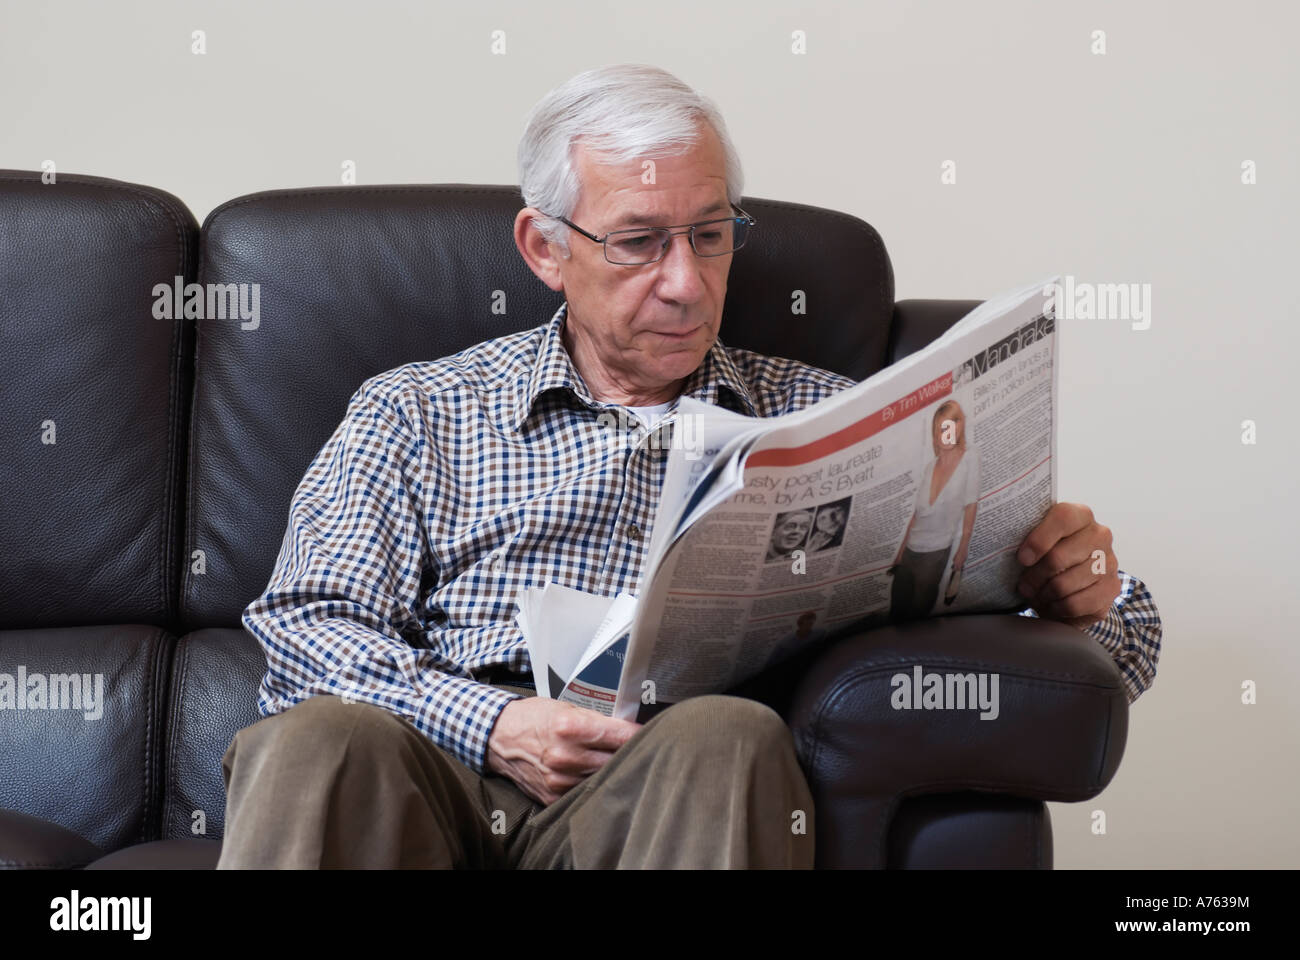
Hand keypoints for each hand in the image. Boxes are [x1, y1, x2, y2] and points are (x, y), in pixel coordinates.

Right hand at [487, 697, 641, 805]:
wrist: (499, 738)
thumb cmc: (533, 718)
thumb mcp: (566, 707)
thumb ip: (598, 720)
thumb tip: (630, 729)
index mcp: (570, 727)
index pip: (621, 736)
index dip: (640, 735)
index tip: (650, 735)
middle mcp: (565, 756)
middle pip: (616, 760)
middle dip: (629, 753)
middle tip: (639, 748)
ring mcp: (559, 780)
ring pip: (604, 778)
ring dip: (613, 771)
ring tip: (616, 761)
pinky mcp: (553, 797)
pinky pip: (585, 793)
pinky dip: (594, 784)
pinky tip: (594, 775)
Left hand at [1015, 502, 1119, 628]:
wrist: (1072, 582)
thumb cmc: (1045, 556)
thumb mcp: (1034, 539)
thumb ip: (1019, 529)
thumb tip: (976, 518)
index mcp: (1080, 514)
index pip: (1062, 518)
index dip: (1038, 540)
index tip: (1021, 559)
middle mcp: (1100, 534)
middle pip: (1058, 557)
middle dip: (1034, 576)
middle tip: (1023, 585)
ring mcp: (1110, 562)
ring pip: (1065, 584)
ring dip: (1043, 594)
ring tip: (1036, 594)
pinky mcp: (1112, 589)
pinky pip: (1076, 604)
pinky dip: (1057, 609)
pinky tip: (1051, 604)